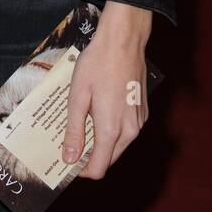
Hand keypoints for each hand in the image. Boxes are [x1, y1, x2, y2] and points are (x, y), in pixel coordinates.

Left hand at [61, 2, 151, 178]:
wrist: (124, 40)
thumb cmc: (97, 63)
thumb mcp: (78, 96)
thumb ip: (74, 130)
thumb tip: (69, 158)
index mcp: (111, 129)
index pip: (99, 168)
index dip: (82, 170)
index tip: (68, 162)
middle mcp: (130, 131)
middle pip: (109, 158)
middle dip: (90, 156)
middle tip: (71, 141)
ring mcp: (139, 121)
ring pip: (118, 145)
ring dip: (102, 141)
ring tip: (83, 121)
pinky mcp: (143, 111)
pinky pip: (126, 131)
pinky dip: (113, 128)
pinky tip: (99, 110)